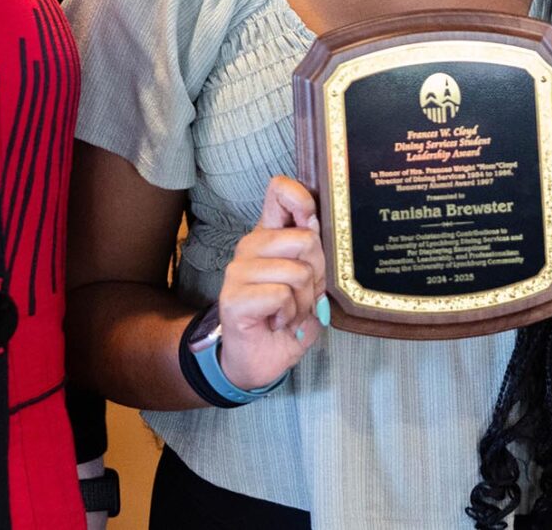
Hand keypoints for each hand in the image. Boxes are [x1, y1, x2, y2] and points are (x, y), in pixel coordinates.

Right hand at [215, 176, 327, 390]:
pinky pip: (281, 295)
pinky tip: (276, 323)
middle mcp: (251, 246)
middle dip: (317, 274)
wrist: (260, 361)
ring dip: (304, 301)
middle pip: (304, 239)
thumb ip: (313, 254)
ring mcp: (238, 271)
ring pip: (296, 271)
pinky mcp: (234, 297)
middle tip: (304, 296)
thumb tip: (314, 228)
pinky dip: (289, 316)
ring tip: (290, 313)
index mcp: (271, 235)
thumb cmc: (288, 318)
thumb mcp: (311, 284)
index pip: (279, 191)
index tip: (311, 219)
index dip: (301, 197)